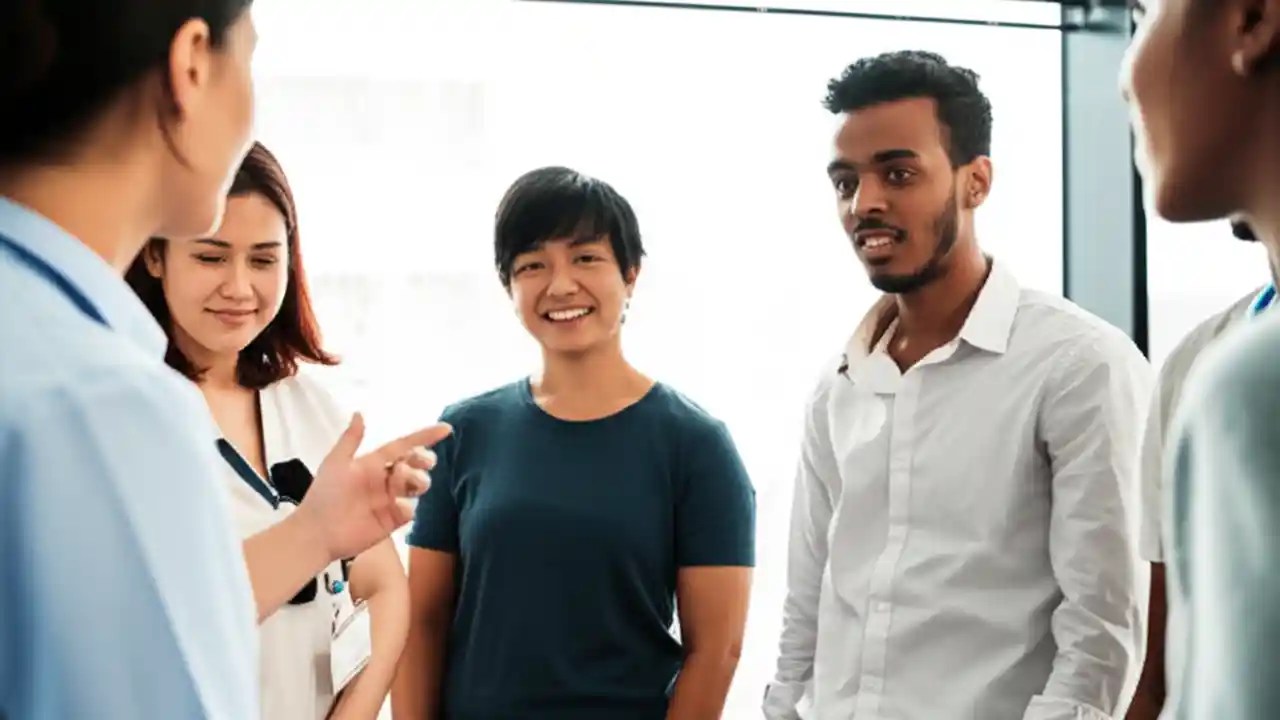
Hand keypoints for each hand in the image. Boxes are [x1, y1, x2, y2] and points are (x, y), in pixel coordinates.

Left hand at [298, 413, 451, 561]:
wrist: (318, 531)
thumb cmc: (324, 495)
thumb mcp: (336, 462)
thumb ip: (351, 439)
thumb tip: (359, 413)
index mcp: (373, 464)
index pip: (404, 446)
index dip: (425, 437)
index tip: (446, 429)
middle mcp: (385, 480)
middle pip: (415, 465)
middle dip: (423, 460)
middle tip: (422, 462)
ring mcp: (390, 500)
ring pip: (418, 485)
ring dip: (417, 480)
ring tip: (404, 482)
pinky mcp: (392, 521)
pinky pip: (410, 511)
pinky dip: (407, 507)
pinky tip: (396, 507)